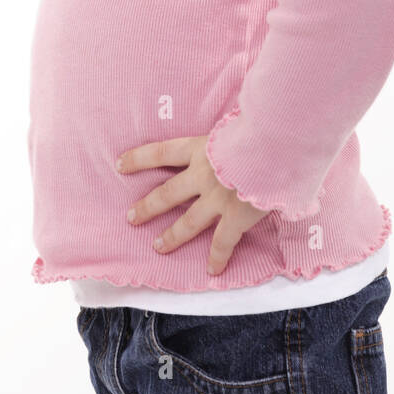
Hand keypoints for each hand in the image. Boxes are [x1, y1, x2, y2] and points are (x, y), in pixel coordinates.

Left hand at [117, 133, 269, 275]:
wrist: (274, 146)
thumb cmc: (258, 128)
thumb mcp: (234, 123)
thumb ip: (227, 132)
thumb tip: (232, 127)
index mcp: (201, 148)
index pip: (161, 152)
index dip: (139, 158)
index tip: (120, 164)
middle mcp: (203, 175)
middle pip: (167, 193)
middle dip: (148, 206)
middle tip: (132, 217)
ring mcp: (217, 199)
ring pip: (188, 222)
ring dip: (172, 236)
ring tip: (158, 246)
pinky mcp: (236, 217)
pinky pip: (223, 242)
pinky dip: (217, 257)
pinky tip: (212, 270)